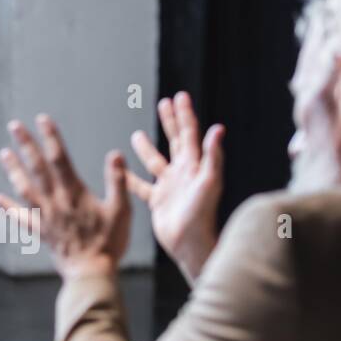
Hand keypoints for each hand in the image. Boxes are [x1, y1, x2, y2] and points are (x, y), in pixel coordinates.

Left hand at [0, 114, 130, 278]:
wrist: (91, 273)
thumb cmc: (109, 242)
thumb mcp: (121, 210)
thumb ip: (118, 181)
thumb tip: (116, 154)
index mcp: (74, 192)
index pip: (60, 158)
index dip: (51, 137)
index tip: (42, 119)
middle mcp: (56, 201)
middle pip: (37, 168)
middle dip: (26, 145)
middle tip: (14, 126)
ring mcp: (45, 216)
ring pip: (25, 188)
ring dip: (14, 170)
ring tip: (3, 153)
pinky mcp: (41, 232)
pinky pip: (21, 218)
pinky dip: (8, 208)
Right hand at [127, 91, 224, 284]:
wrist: (190, 244)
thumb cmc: (202, 214)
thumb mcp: (209, 182)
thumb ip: (212, 156)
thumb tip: (218, 129)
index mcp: (193, 166)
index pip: (188, 134)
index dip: (184, 114)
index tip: (179, 96)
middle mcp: (182, 173)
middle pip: (175, 141)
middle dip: (170, 121)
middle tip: (164, 102)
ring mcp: (170, 187)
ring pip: (155, 162)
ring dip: (147, 148)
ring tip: (136, 135)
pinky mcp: (159, 201)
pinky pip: (142, 187)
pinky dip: (132, 179)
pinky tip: (122, 172)